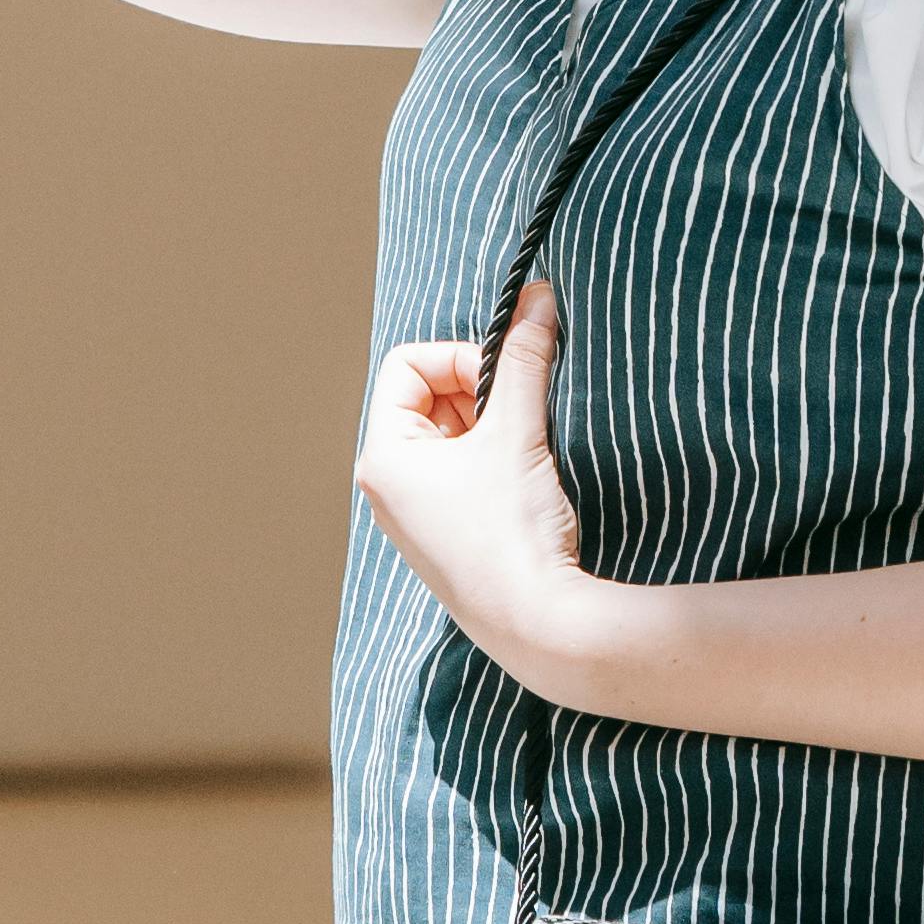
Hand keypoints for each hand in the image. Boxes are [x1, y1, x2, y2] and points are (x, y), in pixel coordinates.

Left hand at [354, 279, 589, 680]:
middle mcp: (386, 486)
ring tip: (524, 447)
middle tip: (519, 410)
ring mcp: (414, 516)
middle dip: (477, 390)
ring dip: (489, 424)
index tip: (501, 379)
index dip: (458, 357)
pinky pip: (460, 472)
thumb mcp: (517, 431)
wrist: (540, 628)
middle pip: (426, 396)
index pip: (407, 364)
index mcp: (383, 455)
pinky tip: (523, 480)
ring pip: (448, 434)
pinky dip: (492, 458)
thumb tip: (537, 296)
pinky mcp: (444, 537)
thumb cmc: (513, 531)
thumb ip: (524, 358)